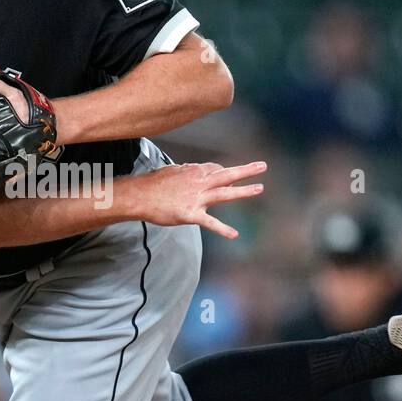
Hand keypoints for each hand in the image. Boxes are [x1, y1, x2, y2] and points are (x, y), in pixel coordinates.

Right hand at [131, 160, 265, 238]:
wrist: (139, 196)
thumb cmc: (153, 184)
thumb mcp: (172, 171)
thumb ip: (186, 171)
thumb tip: (192, 169)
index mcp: (194, 172)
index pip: (216, 170)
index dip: (226, 173)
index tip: (233, 176)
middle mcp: (198, 183)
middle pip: (226, 174)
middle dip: (245, 170)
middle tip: (262, 166)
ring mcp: (196, 198)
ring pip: (224, 193)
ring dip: (243, 191)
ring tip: (259, 188)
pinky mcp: (190, 214)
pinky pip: (209, 222)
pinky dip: (222, 228)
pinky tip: (234, 234)